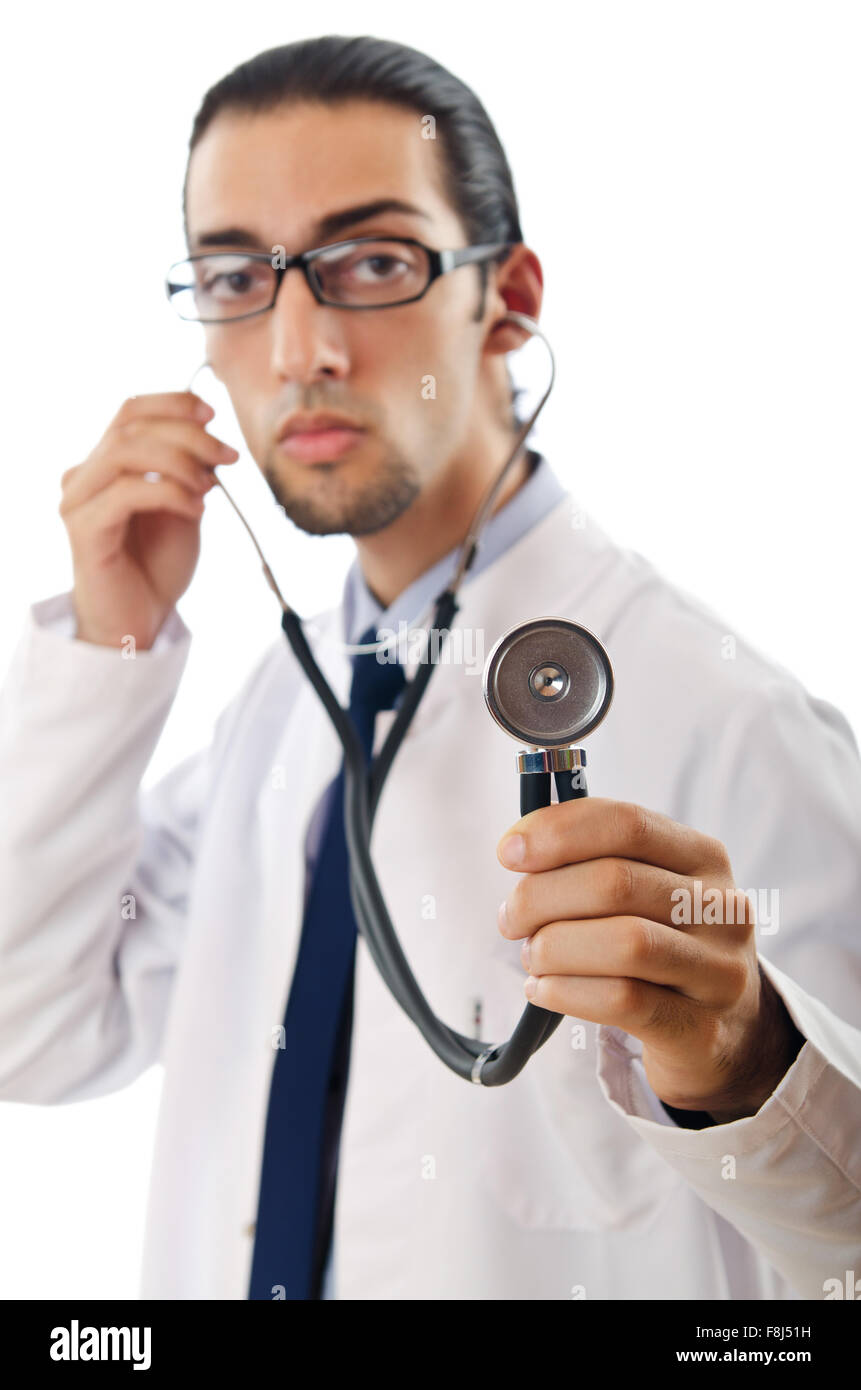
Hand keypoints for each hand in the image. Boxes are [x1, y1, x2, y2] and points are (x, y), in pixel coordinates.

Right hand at [59, 391, 238, 649]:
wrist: (142, 620)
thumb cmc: (158, 566)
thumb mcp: (185, 506)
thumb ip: (189, 468)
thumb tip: (208, 428)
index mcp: (105, 464)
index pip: (130, 411)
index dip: (172, 403)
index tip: (214, 414)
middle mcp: (84, 476)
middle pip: (130, 425)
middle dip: (187, 433)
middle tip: (228, 456)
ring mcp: (77, 501)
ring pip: (125, 451)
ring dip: (179, 461)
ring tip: (211, 487)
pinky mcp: (82, 529)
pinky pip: (126, 492)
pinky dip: (169, 492)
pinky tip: (197, 509)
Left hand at [496, 798, 804, 1121]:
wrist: (730, 1031)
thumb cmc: (666, 945)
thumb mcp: (647, 892)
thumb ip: (594, 862)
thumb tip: (519, 850)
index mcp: (704, 857)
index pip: (627, 824)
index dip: (558, 831)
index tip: (509, 853)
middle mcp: (721, 908)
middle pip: (616, 883)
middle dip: (543, 897)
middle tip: (512, 919)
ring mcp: (719, 971)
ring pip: (625, 943)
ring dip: (555, 947)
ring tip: (532, 956)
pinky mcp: (702, 1028)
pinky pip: (623, 1001)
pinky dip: (566, 991)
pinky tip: (543, 989)